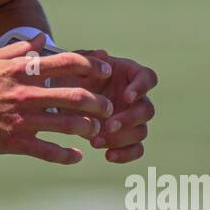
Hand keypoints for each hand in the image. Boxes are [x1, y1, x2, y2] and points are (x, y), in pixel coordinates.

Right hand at [0, 35, 112, 164]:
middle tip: (108, 107)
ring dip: (88, 128)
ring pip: (67, 125)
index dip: (93, 65)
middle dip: (99, 102)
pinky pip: (48, 151)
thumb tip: (42, 39)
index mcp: (23, 70)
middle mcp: (26, 93)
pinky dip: (67, 155)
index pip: (67, 62)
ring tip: (95, 130)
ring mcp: (21, 119)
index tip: (107, 69)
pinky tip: (76, 155)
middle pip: (76, 95)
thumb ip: (21, 48)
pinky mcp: (14, 142)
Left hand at [50, 48, 156, 163]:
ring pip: (141, 131)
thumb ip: (87, 58)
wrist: (60, 96)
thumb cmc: (71, 74)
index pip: (148, 78)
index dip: (142, 87)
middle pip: (147, 110)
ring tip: (96, 141)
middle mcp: (134, 98)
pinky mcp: (124, 137)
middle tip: (109, 125)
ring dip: (122, 139)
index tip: (126, 96)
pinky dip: (126, 154)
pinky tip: (108, 155)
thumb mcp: (74, 64)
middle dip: (129, 119)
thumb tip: (103, 55)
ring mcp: (130, 119)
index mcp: (128, 75)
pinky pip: (136, 149)